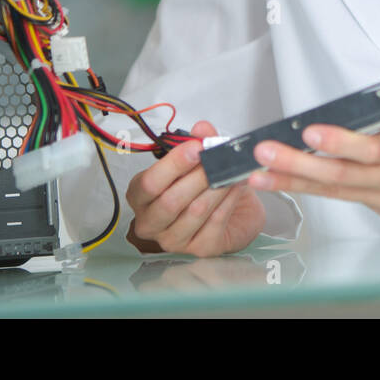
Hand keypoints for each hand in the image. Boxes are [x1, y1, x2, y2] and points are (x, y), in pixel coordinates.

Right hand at [126, 120, 267, 256]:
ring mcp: (174, 240)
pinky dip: (229, 201)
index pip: (148, 183)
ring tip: (232, 169)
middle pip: (170, 202)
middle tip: (217, 159)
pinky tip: (237, 185)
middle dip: (197, 177)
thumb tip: (202, 129)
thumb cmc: (203, 185)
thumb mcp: (199, 159)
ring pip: (195, 212)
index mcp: (141, 196)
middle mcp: (151, 222)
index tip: (196, 147)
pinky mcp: (200, 249)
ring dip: (216, 187)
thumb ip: (198, 142)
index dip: (173, 165)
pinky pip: (215, 222)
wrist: (231, 211)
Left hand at [246, 122, 379, 238]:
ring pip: (336, 190)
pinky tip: (289, 185)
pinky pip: (348, 199)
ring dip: (295, 181)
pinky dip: (316, 191)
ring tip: (261, 174)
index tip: (310, 132)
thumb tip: (358, 114)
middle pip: (342, 174)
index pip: (371, 147)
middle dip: (297, 164)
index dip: (338, 141)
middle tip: (264, 154)